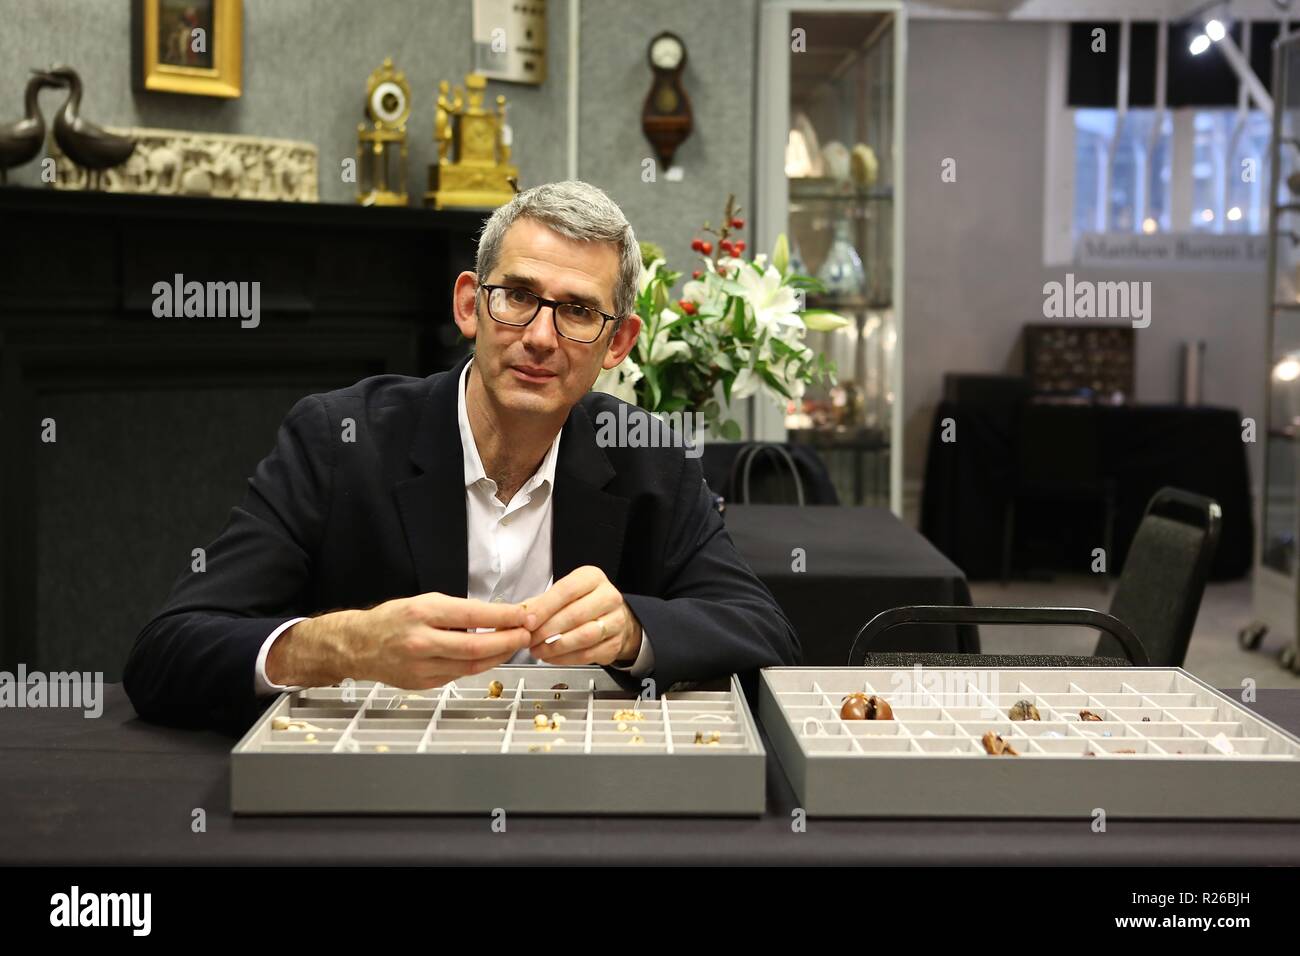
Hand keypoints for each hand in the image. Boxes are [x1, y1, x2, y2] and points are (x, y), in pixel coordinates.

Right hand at [267, 592, 532, 688]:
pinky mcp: (423, 684)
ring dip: (498, 656)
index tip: (524, 616)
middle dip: (508, 642)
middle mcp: (421, 642)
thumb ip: (459, 611)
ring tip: (514, 645)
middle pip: (476, 648)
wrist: (358, 646)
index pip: (473, 616)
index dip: (504, 618)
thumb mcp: (425, 602)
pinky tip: (491, 657)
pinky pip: (459, 675)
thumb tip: (499, 617)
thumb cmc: (394, 619)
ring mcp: (421, 667)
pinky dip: (479, 666)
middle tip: (526, 635)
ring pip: (471, 666)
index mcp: (422, 613)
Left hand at [522, 565, 641, 666]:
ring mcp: (616, 621)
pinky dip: (566, 658)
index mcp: (592, 578)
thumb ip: (539, 604)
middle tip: (529, 640)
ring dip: (556, 647)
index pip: (567, 590)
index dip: (545, 607)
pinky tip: (552, 657)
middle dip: (547, 630)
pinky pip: (589, 654)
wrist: (613, 619)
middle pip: (575, 614)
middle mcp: (608, 597)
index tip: (528, 621)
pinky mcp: (615, 643)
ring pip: (584, 636)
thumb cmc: (583, 604)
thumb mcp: (562, 595)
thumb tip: (516, 616)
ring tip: (538, 650)